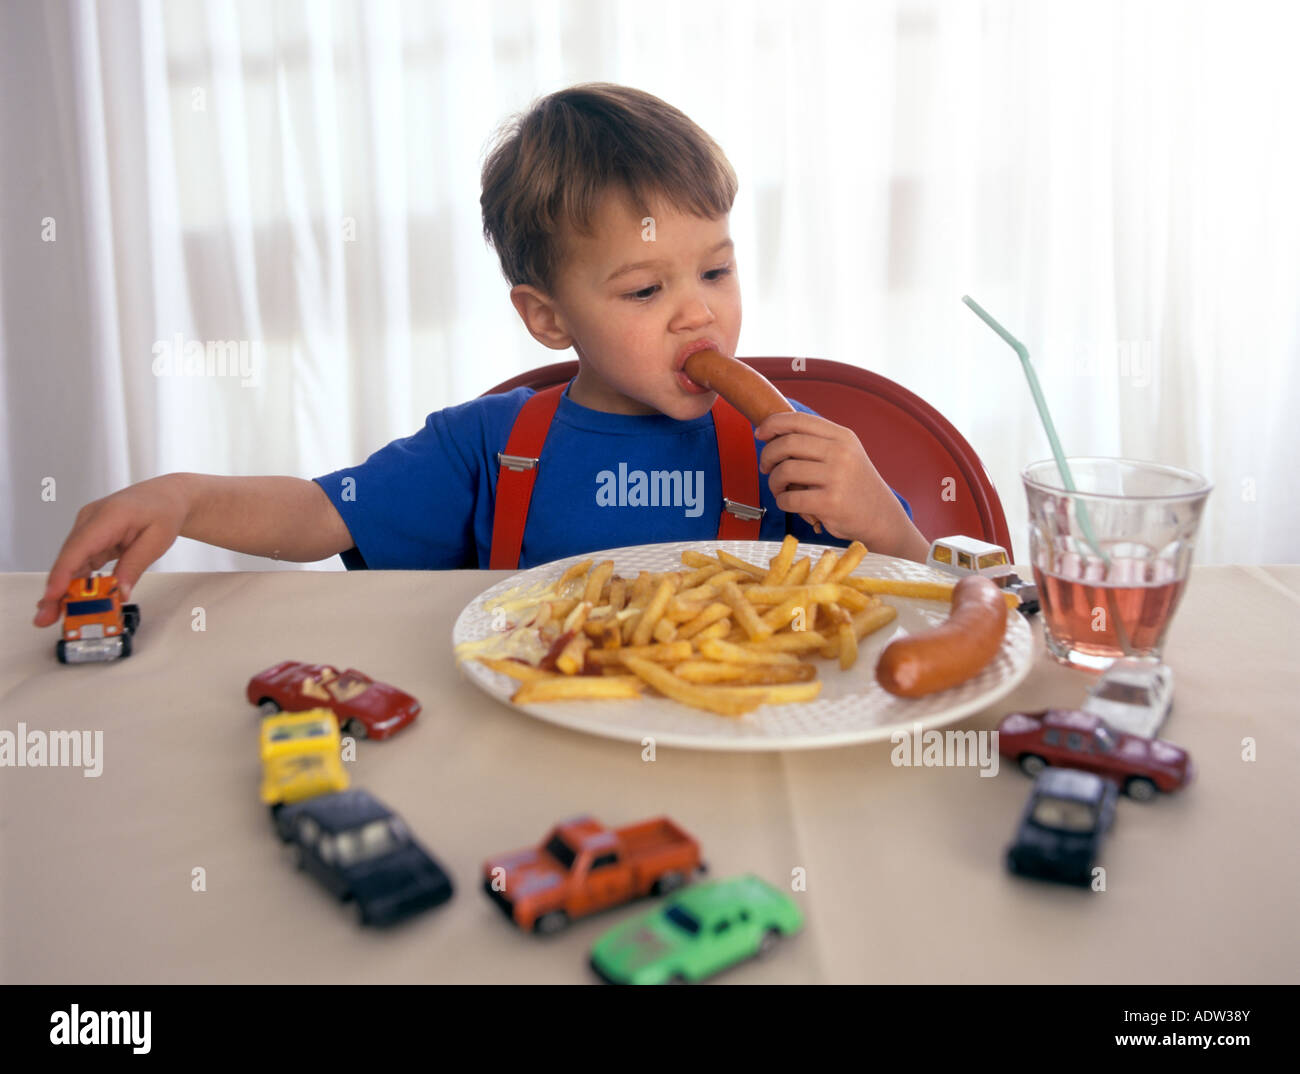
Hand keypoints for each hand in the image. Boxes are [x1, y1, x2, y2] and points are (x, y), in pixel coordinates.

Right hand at [33, 475, 191, 626]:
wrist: (167, 496)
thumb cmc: (164, 511)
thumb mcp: (156, 541)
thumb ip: (134, 567)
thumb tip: (119, 593)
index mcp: (109, 515)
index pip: (79, 548)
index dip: (63, 574)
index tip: (52, 595)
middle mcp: (90, 520)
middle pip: (68, 559)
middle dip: (56, 590)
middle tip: (46, 617)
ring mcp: (87, 528)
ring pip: (71, 563)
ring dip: (62, 590)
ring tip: (53, 615)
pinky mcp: (90, 538)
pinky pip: (80, 563)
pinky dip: (76, 582)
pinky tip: (68, 601)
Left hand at [755, 411, 924, 557]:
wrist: (880, 516)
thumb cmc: (854, 485)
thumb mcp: (844, 453)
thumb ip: (815, 442)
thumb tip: (773, 433)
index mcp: (842, 436)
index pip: (798, 420)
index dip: (772, 424)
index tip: (760, 433)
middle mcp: (840, 452)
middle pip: (786, 444)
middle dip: (768, 455)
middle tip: (766, 467)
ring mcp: (836, 477)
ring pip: (784, 471)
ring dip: (774, 482)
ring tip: (780, 489)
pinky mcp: (830, 503)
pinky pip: (789, 499)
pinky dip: (782, 502)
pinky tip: (790, 503)